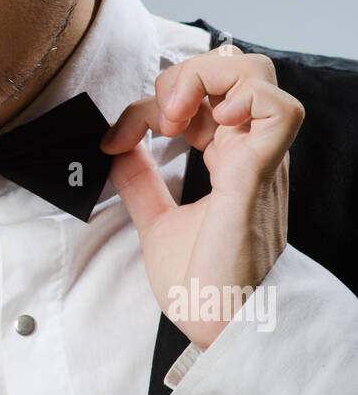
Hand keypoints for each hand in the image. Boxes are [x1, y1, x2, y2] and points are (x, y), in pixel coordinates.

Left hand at [99, 46, 304, 348]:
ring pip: (257, 74)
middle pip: (236, 66)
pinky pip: (280, 111)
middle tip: (158, 117)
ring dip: (206, 78)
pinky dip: (243, 99)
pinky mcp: (258, 176)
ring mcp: (257, 160)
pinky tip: (210, 123)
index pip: (195, 98)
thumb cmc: (202, 286)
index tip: (114, 140)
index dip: (145, 105)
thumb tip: (116, 148)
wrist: (221, 328)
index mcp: (228, 159)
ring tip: (176, 117)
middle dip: (185, 73)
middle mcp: (247, 152)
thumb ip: (141, 183)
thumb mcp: (158, 222)